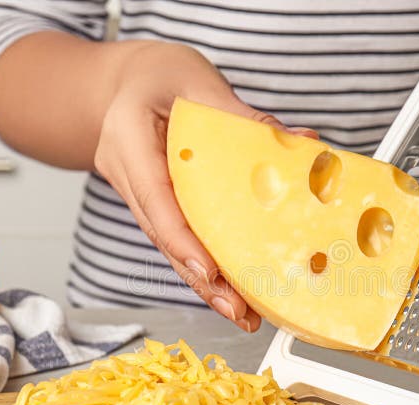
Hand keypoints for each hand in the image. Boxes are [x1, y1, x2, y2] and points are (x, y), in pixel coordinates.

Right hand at [93, 42, 316, 331]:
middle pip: (165, 238)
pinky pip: (181, 237)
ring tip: (243, 314)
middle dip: (201, 279)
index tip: (210, 272)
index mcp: (129, 142)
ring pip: (172, 247)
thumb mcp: (193, 79)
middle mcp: (129, 177)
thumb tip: (299, 141)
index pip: (155, 200)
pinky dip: (206, 264)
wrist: (119, 84)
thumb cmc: (154, 76)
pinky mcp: (159, 205)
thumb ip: (238, 114)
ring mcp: (140, 196)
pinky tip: (234, 287)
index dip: (183, 242)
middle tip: (238, 311)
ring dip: (206, 283)